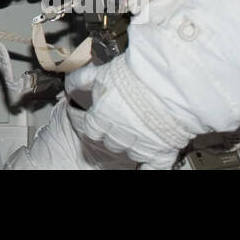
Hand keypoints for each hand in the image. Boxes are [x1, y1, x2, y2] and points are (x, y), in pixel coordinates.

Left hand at [64, 60, 185, 168]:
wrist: (168, 82)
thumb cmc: (136, 75)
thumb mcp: (102, 73)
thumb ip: (83, 80)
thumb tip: (70, 83)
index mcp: (101, 117)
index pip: (87, 125)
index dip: (87, 118)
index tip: (87, 114)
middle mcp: (118, 134)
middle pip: (108, 140)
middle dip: (110, 131)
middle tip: (117, 119)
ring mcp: (141, 145)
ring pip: (129, 151)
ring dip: (129, 143)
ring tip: (134, 131)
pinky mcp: (162, 149)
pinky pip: (154, 166)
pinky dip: (149, 167)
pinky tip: (146, 167)